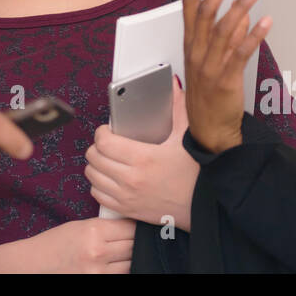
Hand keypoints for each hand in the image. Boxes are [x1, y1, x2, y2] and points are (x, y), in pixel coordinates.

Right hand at [22, 217, 136, 272]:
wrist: (36, 264)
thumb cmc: (56, 242)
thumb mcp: (81, 226)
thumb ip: (106, 226)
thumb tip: (131, 226)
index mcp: (94, 231)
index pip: (130, 228)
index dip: (135, 226)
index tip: (135, 226)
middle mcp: (98, 252)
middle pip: (134, 246)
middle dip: (134, 242)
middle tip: (130, 239)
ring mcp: (98, 272)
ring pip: (131, 264)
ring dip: (129, 258)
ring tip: (120, 253)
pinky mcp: (97, 283)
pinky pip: (120, 276)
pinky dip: (120, 270)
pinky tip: (113, 264)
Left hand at [85, 75, 198, 230]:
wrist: (203, 207)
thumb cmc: (197, 176)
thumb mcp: (188, 138)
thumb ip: (178, 108)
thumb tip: (174, 86)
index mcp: (143, 158)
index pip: (104, 141)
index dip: (102, 131)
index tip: (109, 129)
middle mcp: (131, 179)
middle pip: (94, 157)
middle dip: (98, 146)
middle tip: (108, 142)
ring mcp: (127, 196)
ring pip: (92, 176)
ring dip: (96, 164)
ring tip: (108, 158)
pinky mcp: (127, 210)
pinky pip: (98, 195)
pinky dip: (99, 184)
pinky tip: (110, 177)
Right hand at [181, 0, 271, 154]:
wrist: (210, 129)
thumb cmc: (208, 94)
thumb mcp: (208, 61)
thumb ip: (222, 36)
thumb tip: (240, 13)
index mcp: (190, 44)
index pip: (189, 5)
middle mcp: (197, 51)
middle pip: (205, 12)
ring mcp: (210, 65)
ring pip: (223, 30)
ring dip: (240, 7)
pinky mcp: (226, 79)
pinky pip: (240, 53)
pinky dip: (253, 36)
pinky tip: (266, 22)